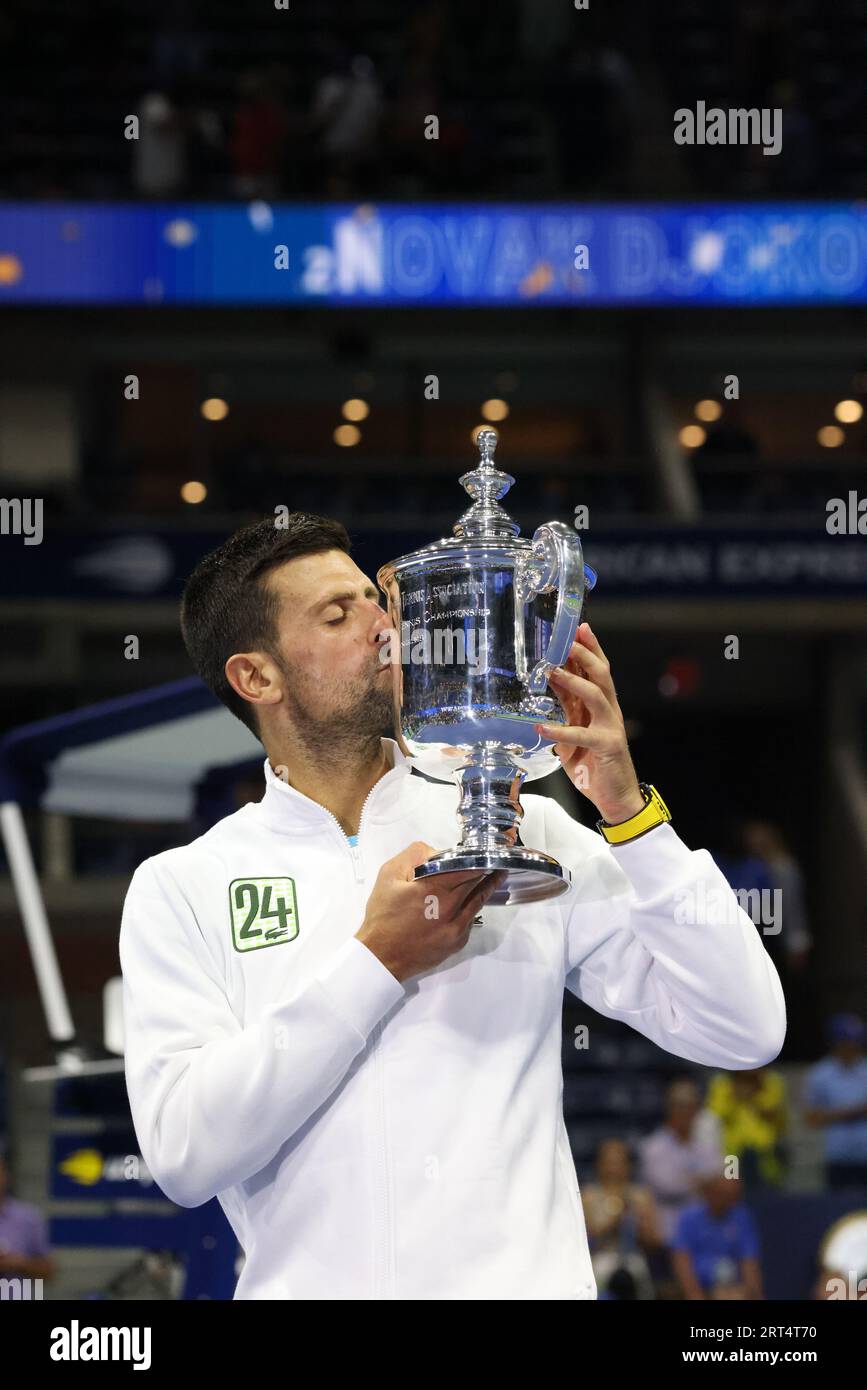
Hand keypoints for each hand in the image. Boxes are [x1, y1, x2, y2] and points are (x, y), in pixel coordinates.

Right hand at [356, 842, 506, 982]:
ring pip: (479, 901)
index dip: (478, 857)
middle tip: (493, 860)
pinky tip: (470, 901)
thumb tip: (435, 852)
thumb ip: (413, 856)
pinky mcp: (458, 942)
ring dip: (488, 886)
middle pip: (476, 882)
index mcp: (436, 889)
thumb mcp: (388, 876)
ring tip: (498, 874)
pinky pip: (470, 920)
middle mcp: (452, 908)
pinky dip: (471, 908)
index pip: (468, 867)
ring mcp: (458, 928)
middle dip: (485, 869)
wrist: (381, 956)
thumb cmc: (383, 915)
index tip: (484, 850)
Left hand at [534, 622, 644, 824]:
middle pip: (601, 674)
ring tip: (552, 671)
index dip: (590, 648)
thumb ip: (567, 710)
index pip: (598, 670)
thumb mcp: (576, 732)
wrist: (617, 797)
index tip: (579, 627)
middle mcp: (609, 712)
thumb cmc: (594, 765)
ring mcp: (610, 727)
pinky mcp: (606, 746)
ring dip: (573, 681)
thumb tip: (548, 686)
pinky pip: (581, 734)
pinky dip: (559, 731)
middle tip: (568, 639)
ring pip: (595, 695)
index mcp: (603, 706)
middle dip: (585, 654)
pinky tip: (541, 728)